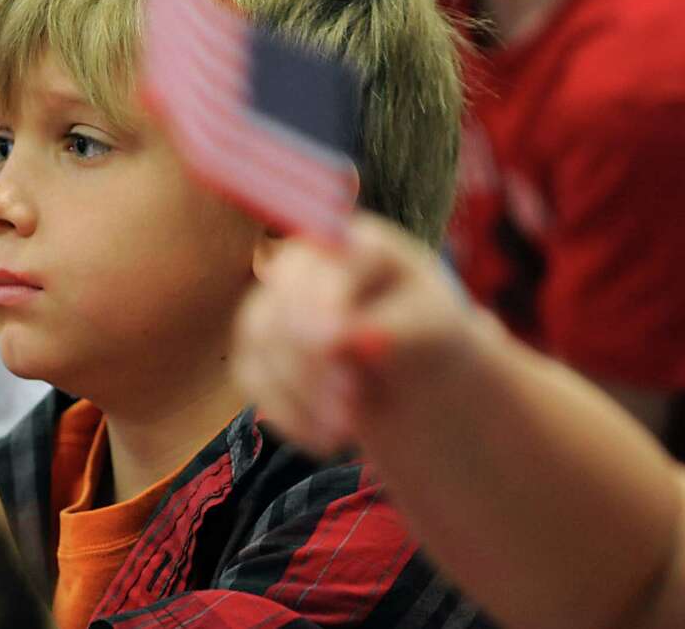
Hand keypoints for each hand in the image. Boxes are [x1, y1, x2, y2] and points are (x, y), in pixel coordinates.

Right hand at [232, 213, 486, 455]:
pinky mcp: (257, 347)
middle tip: (351, 406)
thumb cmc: (426, 331)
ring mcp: (272, 303)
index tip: (333, 344)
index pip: (318, 262)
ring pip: (259, 344)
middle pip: (279, 304)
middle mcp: (301, 265)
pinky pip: (251, 377)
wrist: (409, 365)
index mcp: (350, 243)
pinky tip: (324, 440)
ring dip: (299, 394)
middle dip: (310, 362)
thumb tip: (352, 338)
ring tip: (346, 430)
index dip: (319, 301)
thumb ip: (398, 327)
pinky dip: (286, 414)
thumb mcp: (433, 328)